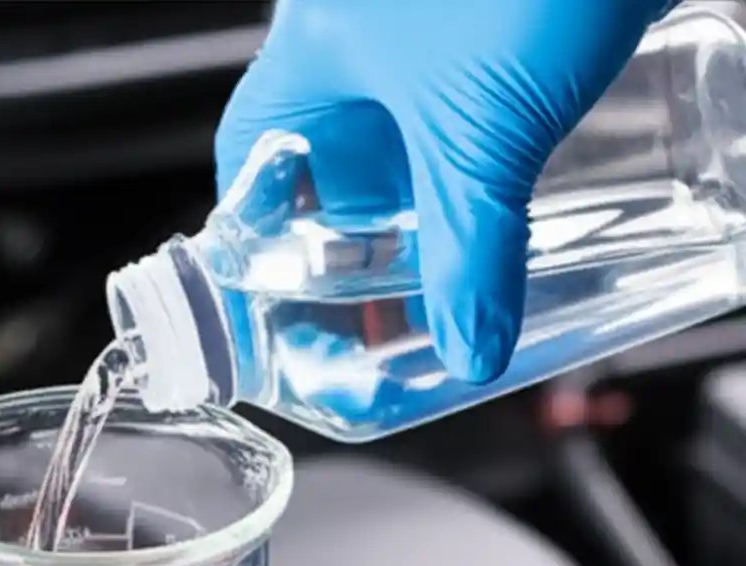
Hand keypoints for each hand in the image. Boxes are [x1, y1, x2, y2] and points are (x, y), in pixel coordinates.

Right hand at [215, 0, 671, 382]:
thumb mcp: (482, 131)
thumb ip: (471, 249)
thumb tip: (468, 344)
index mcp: (316, 48)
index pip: (249, 149)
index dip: (254, 228)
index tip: (273, 292)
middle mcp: (359, 34)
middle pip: (329, 153)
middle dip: (349, 233)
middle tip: (369, 305)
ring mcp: (425, 29)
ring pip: (401, 133)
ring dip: (419, 202)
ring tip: (441, 273)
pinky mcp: (490, 26)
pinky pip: (463, 108)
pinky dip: (474, 163)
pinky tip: (504, 204)